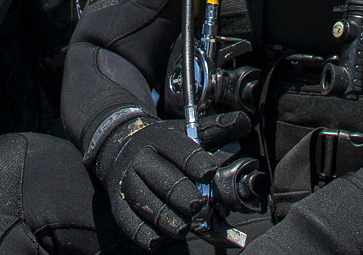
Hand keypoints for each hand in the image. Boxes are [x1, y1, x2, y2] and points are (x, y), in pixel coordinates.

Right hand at [95, 113, 250, 250]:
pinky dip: (142, 233)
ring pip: (144, 200)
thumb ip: (216, 128)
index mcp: (160, 138)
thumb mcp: (186, 130)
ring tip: (184, 229)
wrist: (119, 144)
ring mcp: (126, 180)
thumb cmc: (163, 145)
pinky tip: (158, 241)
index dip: (195, 162)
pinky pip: (127, 220)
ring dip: (165, 217)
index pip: (179, 149)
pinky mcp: (117, 201)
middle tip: (198, 205)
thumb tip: (245, 122)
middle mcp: (140, 157)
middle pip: (161, 176)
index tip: (209, 174)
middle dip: (181, 193)